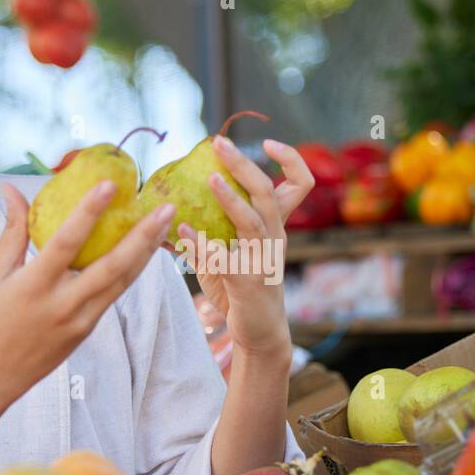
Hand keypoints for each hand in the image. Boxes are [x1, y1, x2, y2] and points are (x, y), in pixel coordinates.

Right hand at [0, 180, 174, 417]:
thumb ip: (13, 231)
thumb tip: (11, 188)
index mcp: (34, 286)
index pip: (66, 242)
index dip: (88, 212)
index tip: (110, 185)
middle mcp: (62, 304)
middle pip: (112, 266)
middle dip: (143, 236)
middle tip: (166, 208)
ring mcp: (80, 321)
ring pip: (122, 282)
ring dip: (147, 252)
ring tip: (165, 224)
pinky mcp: (88, 331)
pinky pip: (114, 295)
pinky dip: (132, 272)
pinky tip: (145, 252)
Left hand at [173, 136, 312, 358]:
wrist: (260, 333)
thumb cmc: (243, 288)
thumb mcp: (231, 251)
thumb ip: (210, 229)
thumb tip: (173, 206)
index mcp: (275, 225)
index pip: (300, 183)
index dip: (291, 159)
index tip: (267, 142)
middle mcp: (274, 237)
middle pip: (268, 192)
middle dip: (243, 164)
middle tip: (219, 143)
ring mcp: (263, 259)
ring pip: (252, 221)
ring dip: (230, 198)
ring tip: (210, 178)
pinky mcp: (247, 282)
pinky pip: (224, 258)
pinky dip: (201, 243)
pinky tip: (180, 232)